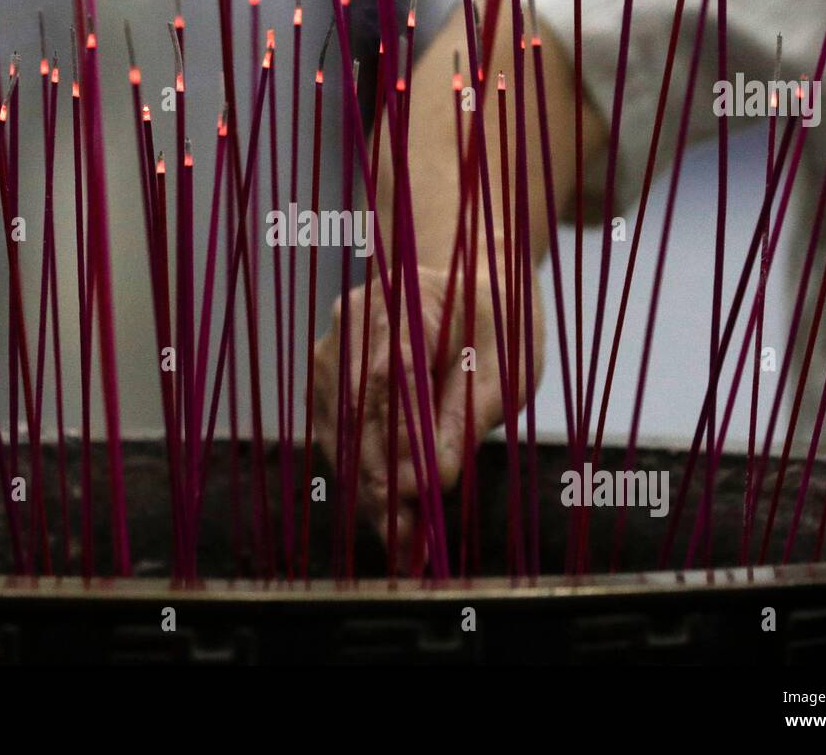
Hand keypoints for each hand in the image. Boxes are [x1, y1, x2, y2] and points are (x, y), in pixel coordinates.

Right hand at [311, 262, 542, 567]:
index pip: (392, 376)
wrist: (462, 279)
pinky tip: (390, 525)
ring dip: (371, 493)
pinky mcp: (325, 382)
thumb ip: (466, 416)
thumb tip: (435, 480)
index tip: (419, 491)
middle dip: (385, 481)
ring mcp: (332, 351)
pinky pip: (339, 438)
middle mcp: (353, 322)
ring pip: (344, 434)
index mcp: (405, 300)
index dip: (402, 437)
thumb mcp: (501, 364)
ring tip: (404, 546)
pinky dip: (364, 482)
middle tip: (412, 543)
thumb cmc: (492, 322)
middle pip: (360, 413)